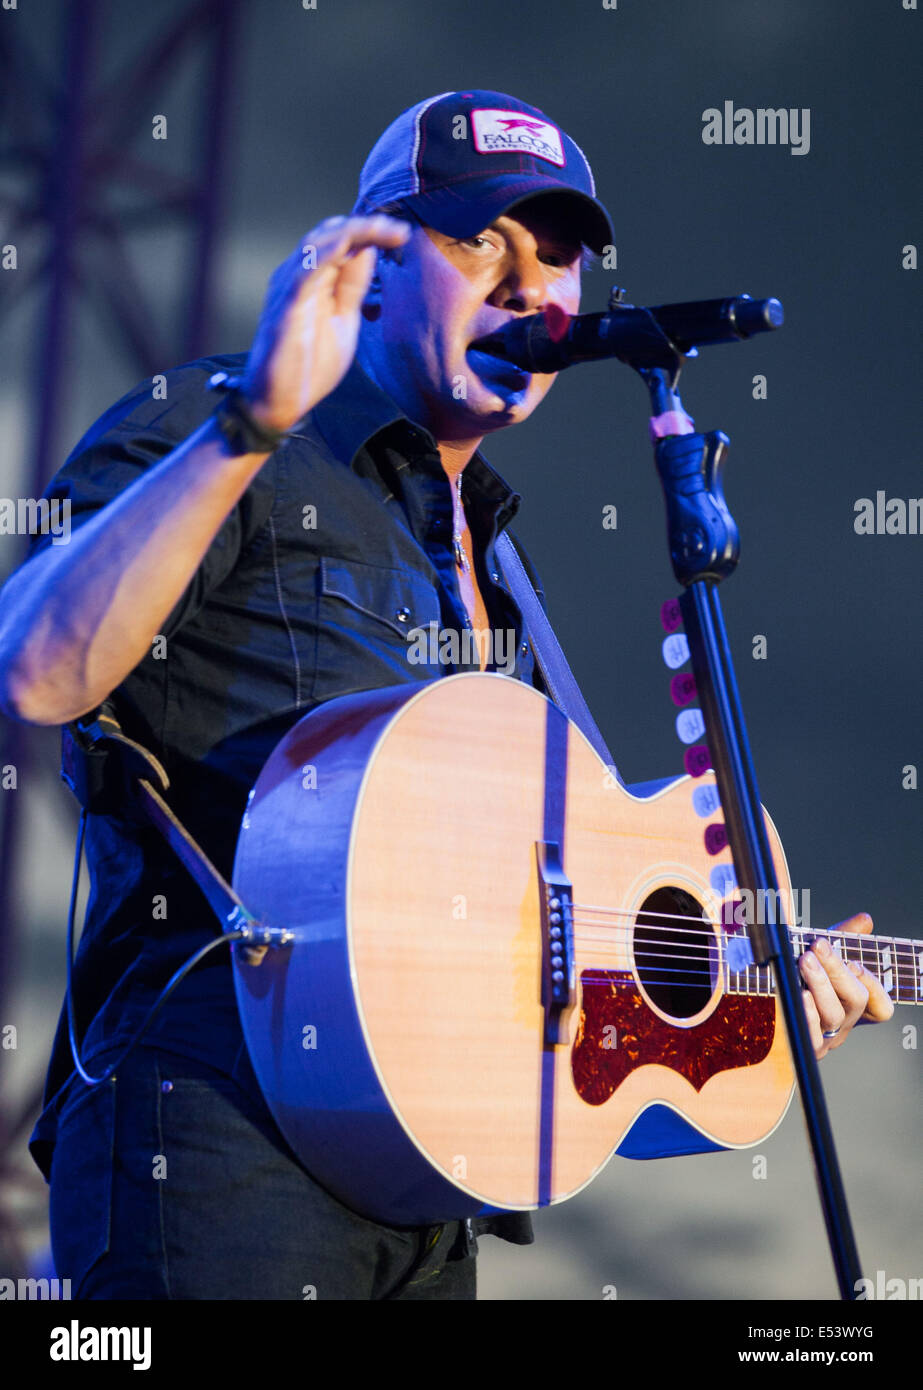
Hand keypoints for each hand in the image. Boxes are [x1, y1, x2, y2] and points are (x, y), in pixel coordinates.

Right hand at [242, 214, 410, 432]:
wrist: (278, 402)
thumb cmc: (308, 364)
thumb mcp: (343, 321)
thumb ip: (352, 288)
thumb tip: (369, 252)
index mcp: (315, 279)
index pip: (342, 241)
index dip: (371, 232)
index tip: (402, 234)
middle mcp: (298, 275)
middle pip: (330, 233)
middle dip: (366, 226)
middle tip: (398, 230)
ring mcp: (289, 288)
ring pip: (316, 244)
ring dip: (352, 232)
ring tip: (381, 230)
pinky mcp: (285, 308)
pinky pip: (303, 273)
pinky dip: (325, 255)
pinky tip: (346, 245)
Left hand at [799, 912, 894, 1058]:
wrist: (754, 1005)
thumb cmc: (793, 976)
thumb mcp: (820, 956)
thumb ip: (843, 937)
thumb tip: (865, 919)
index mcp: (850, 1006)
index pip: (881, 1006)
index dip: (874, 984)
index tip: (854, 960)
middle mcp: (842, 1024)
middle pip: (857, 1000)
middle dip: (838, 970)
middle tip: (818, 946)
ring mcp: (823, 1038)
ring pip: (834, 1014)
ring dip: (821, 984)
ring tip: (805, 961)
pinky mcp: (800, 1047)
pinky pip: (811, 1036)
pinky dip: (808, 1014)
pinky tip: (799, 995)